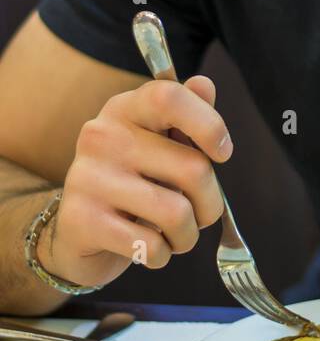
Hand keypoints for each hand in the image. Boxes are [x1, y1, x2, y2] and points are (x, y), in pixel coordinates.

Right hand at [36, 75, 230, 289]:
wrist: (76, 232)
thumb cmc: (133, 183)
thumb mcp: (159, 145)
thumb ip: (186, 116)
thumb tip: (204, 84)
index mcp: (125, 109)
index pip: (169, 96)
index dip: (209, 124)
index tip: (223, 153)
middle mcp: (102, 136)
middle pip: (193, 169)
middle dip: (210, 204)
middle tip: (200, 214)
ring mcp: (88, 177)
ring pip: (176, 214)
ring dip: (188, 235)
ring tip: (176, 235)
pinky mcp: (81, 220)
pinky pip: (151, 246)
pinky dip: (162, 255)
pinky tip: (149, 248)